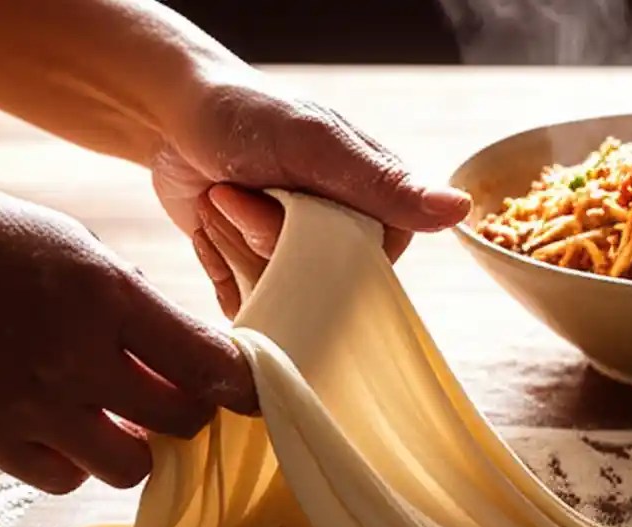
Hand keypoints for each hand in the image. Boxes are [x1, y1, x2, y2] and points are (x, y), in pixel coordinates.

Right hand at [0, 162, 254, 494]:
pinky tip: (66, 428)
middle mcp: (77, 356)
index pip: (209, 363)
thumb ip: (133, 299)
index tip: (251, 392)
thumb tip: (183, 346)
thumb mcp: (74, 244)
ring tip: (121, 419)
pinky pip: (65, 479)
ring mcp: (31, 405)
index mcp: (107, 295)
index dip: (242, 385)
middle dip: (192, 414)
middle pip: (181, 422)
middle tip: (179, 400)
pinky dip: (77, 461)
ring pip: (131, 467)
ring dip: (139, 447)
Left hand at [149, 70, 471, 316]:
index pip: (365, 266)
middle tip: (232, 197)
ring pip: (279, 300)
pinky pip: (247, 307)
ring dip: (233, 251)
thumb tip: (461, 210)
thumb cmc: (247, 115)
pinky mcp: (260, 276)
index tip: (272, 196)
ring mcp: (301, 259)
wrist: (170, 115)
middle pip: (316, 289)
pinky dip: (218, 268)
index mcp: (376, 203)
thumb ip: (385, 184)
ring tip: (220, 201)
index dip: (311, 246)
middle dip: (262, 246)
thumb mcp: (317, 144)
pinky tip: (209, 228)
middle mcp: (345, 236)